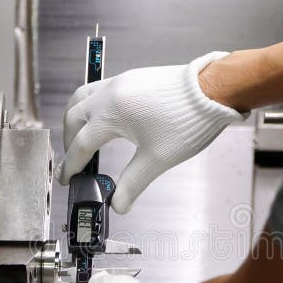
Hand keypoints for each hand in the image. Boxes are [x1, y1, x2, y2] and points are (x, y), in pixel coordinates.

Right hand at [57, 52, 247, 212]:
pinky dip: (92, 106)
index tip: (68, 178)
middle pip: (73, 117)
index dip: (72, 166)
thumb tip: (118, 204)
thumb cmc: (188, 120)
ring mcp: (120, 82)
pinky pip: (99, 89)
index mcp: (111, 114)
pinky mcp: (132, 77)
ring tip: (80, 137)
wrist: (214, 90)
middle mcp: (110, 93)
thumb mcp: (156, 159)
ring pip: (83, 97)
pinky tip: (104, 120)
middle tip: (73, 160)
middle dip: (68, 140)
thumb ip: (132, 184)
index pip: (81, 144)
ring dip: (76, 118)